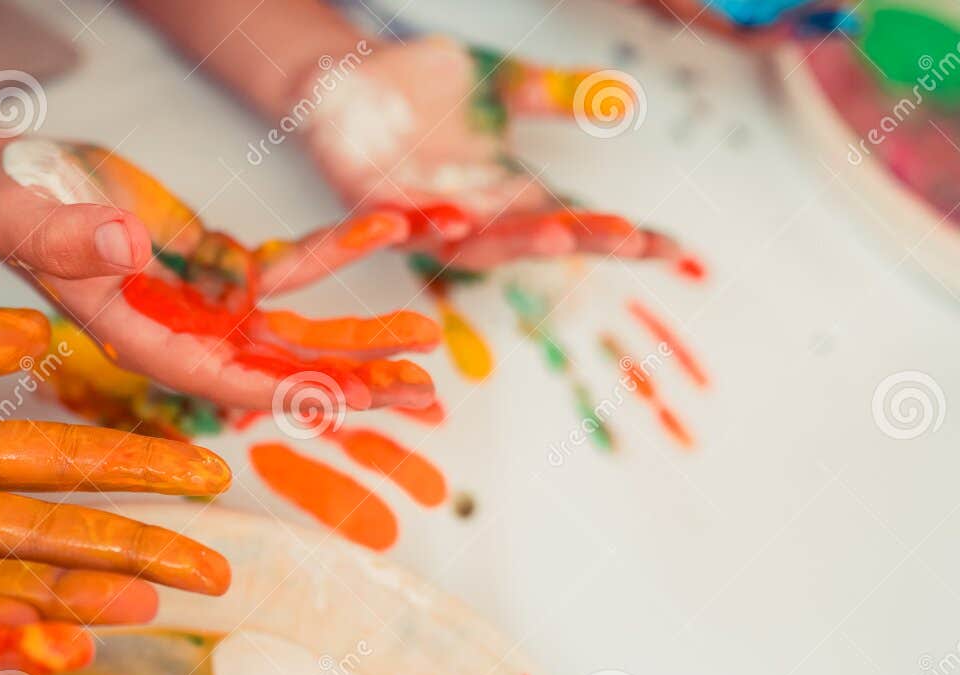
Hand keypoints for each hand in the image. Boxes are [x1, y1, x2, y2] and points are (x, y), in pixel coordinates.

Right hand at [0, 139, 441, 409]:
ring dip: (359, 338)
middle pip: (279, 370)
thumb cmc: (18, 211)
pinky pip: (292, 266)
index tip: (345, 398)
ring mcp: (208, 305)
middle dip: (349, 380)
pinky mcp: (222, 268)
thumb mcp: (36, 221)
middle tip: (419, 392)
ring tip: (426, 342)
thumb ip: (78, 239)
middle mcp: (185, 335)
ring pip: (297, 330)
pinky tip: (388, 234)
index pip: (224, 379)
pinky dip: (338, 252)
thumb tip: (128, 244)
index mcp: (144, 341)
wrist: (21, 186)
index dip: (285, 390)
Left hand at [301, 37, 683, 273]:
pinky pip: (400, 224)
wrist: (345, 83)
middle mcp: (469, 216)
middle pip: (532, 236)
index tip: (672, 248)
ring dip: (515, 239)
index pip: (572, 220)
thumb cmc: (425, 92)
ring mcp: (420, 217)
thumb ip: (555, 96)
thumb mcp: (502, 83)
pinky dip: (428, 223)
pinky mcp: (370, 207)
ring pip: (473, 240)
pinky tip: (457, 221)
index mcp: (505, 195)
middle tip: (626, 237)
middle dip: (580, 237)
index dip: (619, 237)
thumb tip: (623, 99)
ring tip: (561, 234)